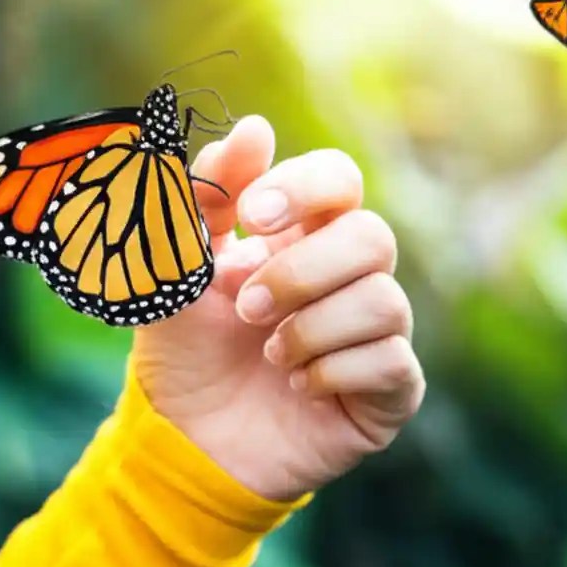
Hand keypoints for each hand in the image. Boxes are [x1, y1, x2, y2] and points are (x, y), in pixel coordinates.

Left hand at [132, 116, 425, 501]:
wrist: (184, 440)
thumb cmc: (184, 348)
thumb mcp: (174, 269)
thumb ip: (204, 198)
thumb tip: (256, 126)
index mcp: (302, 236)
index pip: (338, 179)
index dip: (303, 187)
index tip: (251, 215)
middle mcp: (348, 277)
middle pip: (372, 236)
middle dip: (301, 271)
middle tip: (246, 308)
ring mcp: (375, 332)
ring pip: (383, 299)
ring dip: (309, 329)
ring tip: (268, 356)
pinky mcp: (388, 390)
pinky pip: (392, 361)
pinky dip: (332, 371)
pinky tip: (297, 387)